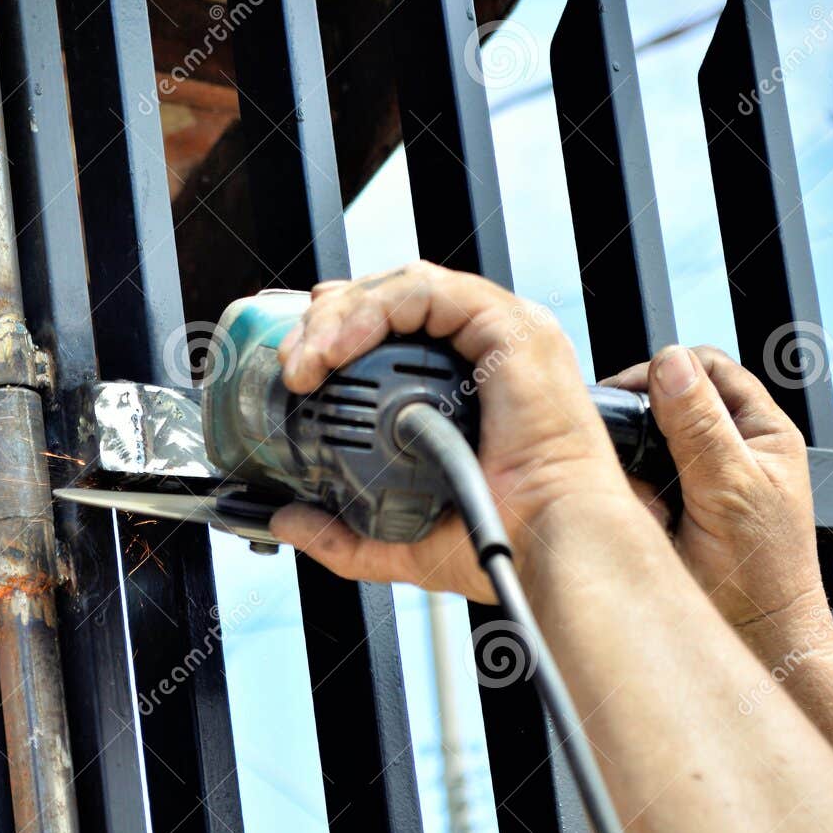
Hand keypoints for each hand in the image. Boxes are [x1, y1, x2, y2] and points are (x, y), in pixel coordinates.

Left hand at [269, 261, 645, 600]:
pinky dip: (374, 309)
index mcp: (462, 384)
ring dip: (341, 315)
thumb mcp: (401, 536)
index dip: (333, 334)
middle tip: (292, 369)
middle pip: (388, 302)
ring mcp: (499, 333)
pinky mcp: (510, 326)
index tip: (294, 369)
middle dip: (326, 324)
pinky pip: (429, 291)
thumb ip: (342, 532)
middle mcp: (481, 351)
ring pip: (403, 286)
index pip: (388, 330)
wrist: (545, 546)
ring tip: (307, 363)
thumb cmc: (500, 538)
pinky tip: (339, 350)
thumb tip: (287, 521)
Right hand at [600, 345, 832, 749]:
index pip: (705, 368)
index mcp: (760, 432)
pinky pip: (637, 476)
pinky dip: (622, 479)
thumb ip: (701, 427)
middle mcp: (730, 449)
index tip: (621, 392)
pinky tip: (615, 493)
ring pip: (650, 438)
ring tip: (608, 463)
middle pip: (671, 398)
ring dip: (627, 448)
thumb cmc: (760, 578)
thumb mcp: (730, 489)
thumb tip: (670, 365)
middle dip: (636, 409)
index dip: (662, 370)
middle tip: (604, 427)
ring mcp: (699, 478)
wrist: (753, 642)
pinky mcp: (673, 506)